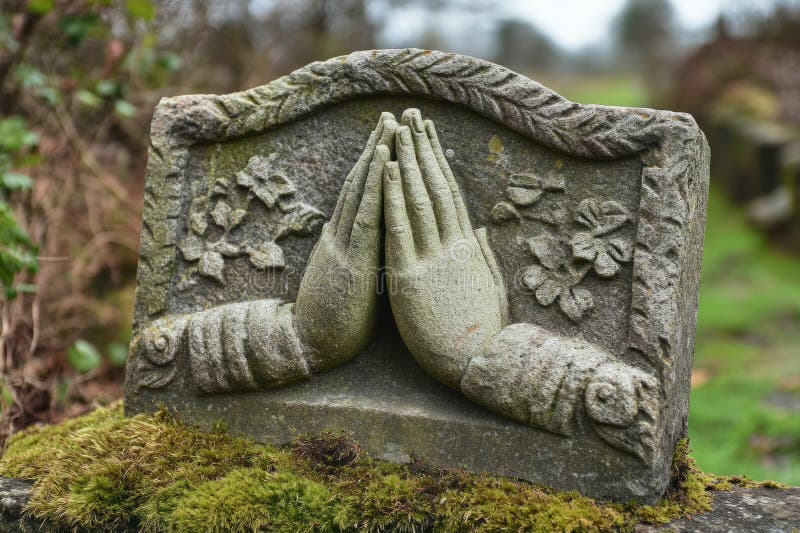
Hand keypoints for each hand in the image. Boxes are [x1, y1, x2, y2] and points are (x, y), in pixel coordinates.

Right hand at [295, 113, 396, 370]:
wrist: (307, 347)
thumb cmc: (334, 321)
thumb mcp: (351, 283)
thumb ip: (361, 260)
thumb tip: (377, 247)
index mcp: (344, 241)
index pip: (360, 197)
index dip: (374, 167)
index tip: (388, 140)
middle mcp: (341, 236)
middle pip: (360, 184)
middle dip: (376, 149)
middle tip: (389, 117)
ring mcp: (344, 246)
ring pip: (361, 193)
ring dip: (377, 158)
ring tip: (389, 127)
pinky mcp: (351, 261)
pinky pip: (366, 217)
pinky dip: (376, 188)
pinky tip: (386, 166)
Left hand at [383, 109, 507, 389]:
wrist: (480, 367)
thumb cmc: (483, 334)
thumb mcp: (487, 289)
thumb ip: (482, 256)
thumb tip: (479, 229)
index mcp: (467, 249)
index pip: (451, 196)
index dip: (439, 164)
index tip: (430, 138)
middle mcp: (451, 247)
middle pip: (436, 188)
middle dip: (423, 150)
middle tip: (413, 116)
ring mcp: (431, 260)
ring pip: (419, 200)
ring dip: (408, 161)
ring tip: (399, 129)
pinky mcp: (409, 279)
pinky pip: (399, 229)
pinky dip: (393, 197)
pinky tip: (389, 169)